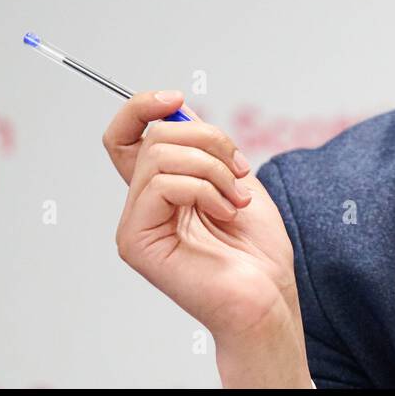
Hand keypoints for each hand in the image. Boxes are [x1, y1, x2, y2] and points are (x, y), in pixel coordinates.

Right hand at [104, 89, 308, 383]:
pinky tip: (225, 214)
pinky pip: (163, 185)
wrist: (268, 297)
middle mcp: (141, 204)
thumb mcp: (233, 177)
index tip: (176, 98)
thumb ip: (202, 145)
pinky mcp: (136, 241)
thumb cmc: (256, 249)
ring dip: (214, 169)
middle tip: (240, 171)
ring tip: (237, 199)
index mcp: (160, 187)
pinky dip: (205, 190)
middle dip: (208, 139)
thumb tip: (177, 109)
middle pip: (153, 135)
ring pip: (160, 155)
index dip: (142, 106)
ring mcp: (135, 223)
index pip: (126, 135)